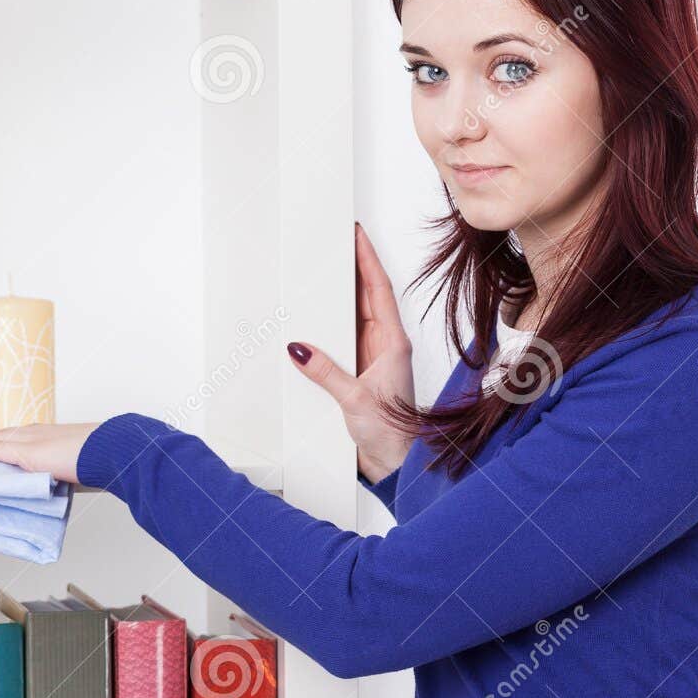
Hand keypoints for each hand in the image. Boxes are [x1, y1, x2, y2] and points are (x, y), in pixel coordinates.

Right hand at [0, 422, 103, 485]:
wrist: (110, 452)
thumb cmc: (73, 453)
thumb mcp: (27, 454)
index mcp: (23, 437)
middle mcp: (35, 435)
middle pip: (3, 438)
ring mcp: (51, 440)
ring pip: (19, 441)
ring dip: (1, 443)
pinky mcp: (65, 449)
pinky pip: (35, 446)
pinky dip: (21, 447)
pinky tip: (25, 453)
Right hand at [286, 221, 415, 481]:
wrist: (397, 463)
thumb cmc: (391, 432)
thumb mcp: (355, 400)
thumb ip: (327, 373)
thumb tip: (300, 349)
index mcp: (393, 343)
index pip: (379, 290)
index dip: (368, 260)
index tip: (356, 235)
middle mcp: (385, 346)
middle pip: (367, 296)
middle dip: (353, 267)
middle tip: (335, 241)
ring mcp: (373, 357)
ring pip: (355, 315)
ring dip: (341, 294)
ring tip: (323, 269)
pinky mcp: (360, 372)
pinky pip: (343, 338)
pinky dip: (330, 323)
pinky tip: (315, 317)